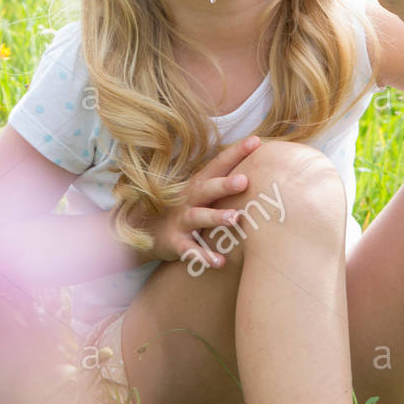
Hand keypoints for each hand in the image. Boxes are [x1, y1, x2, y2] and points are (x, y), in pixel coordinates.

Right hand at [143, 136, 261, 267]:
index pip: (218, 164)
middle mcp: (189, 199)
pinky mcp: (175, 242)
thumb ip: (223, 182)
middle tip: (245, 180)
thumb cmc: (184, 208)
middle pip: (207, 189)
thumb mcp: (199, 192)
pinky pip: (190, 250)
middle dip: (225, 184)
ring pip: (198, 217)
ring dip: (216, 217)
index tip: (256, 141)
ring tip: (235, 218)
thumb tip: (259, 170)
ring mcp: (181, 220)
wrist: (145, 230)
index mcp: (198, 184)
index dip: (236, 152)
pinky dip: (204, 256)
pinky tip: (220, 261)